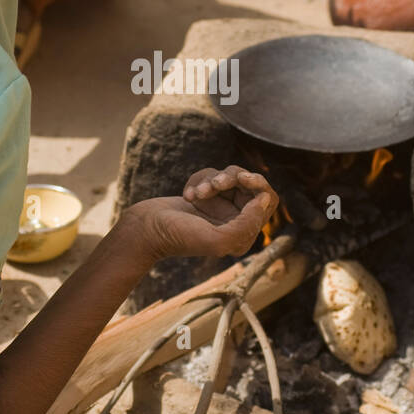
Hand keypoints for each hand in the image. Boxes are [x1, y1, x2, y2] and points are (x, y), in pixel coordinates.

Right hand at [121, 166, 279, 264]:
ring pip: (231, 176)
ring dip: (212, 179)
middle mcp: (234, 221)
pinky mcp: (204, 196)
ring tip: (195, 194)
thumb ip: (247, 224)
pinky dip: (199, 180)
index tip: (242, 180)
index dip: (259, 186)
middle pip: (251, 184)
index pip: (267, 202)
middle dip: (233, 178)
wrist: (146, 229)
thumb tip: (264, 200)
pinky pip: (212, 175)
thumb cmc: (179, 237)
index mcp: (243, 236)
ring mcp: (219, 207)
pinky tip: (187, 195)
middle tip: (216, 183)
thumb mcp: (218, 239)